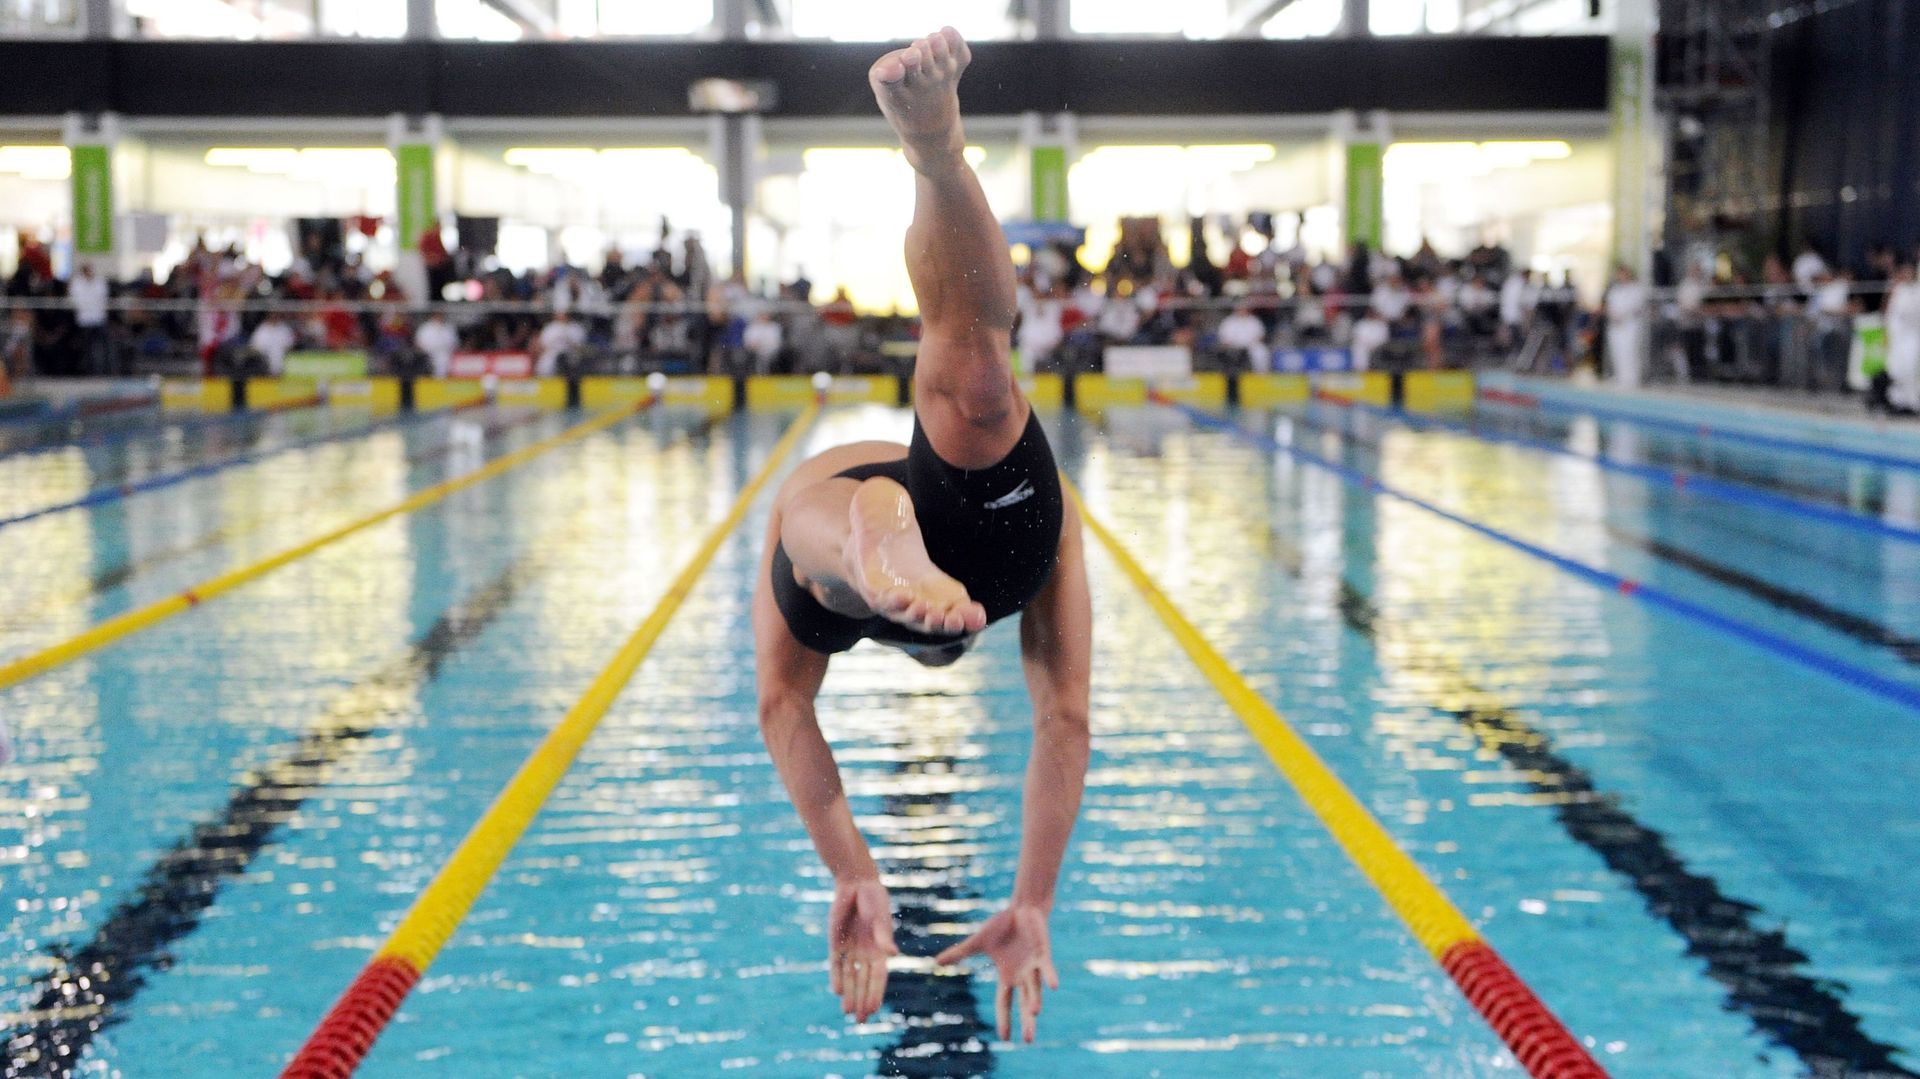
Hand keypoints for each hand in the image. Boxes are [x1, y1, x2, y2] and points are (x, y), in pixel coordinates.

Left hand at [827, 877, 897, 1021]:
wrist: (855, 883)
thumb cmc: (874, 898)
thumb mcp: (880, 916)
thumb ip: (884, 935)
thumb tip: (893, 953)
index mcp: (880, 949)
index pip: (878, 976)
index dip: (876, 993)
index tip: (874, 1009)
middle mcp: (865, 952)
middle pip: (863, 981)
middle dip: (862, 1000)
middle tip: (860, 1021)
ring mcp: (850, 949)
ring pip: (849, 977)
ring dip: (849, 994)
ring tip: (847, 1013)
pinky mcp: (835, 943)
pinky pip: (836, 964)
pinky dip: (836, 977)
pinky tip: (836, 991)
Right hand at [934, 904, 1058, 1042]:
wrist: (1022, 909)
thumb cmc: (1002, 926)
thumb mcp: (978, 942)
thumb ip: (960, 954)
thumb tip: (936, 962)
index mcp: (1007, 976)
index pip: (1004, 1002)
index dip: (1005, 1019)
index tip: (1004, 1038)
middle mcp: (1022, 976)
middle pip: (1024, 1003)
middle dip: (1026, 1021)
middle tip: (1027, 1041)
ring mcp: (1033, 966)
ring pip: (1035, 988)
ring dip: (1035, 1000)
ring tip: (1034, 1013)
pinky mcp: (1043, 954)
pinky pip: (1047, 968)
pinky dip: (1049, 977)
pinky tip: (1054, 987)